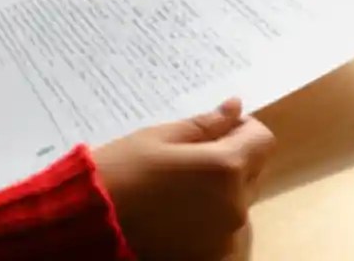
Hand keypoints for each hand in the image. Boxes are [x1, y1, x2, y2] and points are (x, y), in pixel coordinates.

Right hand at [94, 99, 274, 260]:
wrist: (91, 222)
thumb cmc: (122, 171)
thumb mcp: (160, 137)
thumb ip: (205, 124)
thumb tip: (234, 108)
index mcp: (225, 167)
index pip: (262, 140)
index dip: (242, 130)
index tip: (216, 131)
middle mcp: (235, 204)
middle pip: (252, 171)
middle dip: (230, 160)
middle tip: (189, 158)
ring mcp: (224, 234)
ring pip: (237, 201)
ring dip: (220, 190)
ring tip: (178, 188)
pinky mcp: (210, 254)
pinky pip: (221, 227)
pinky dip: (207, 217)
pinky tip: (175, 211)